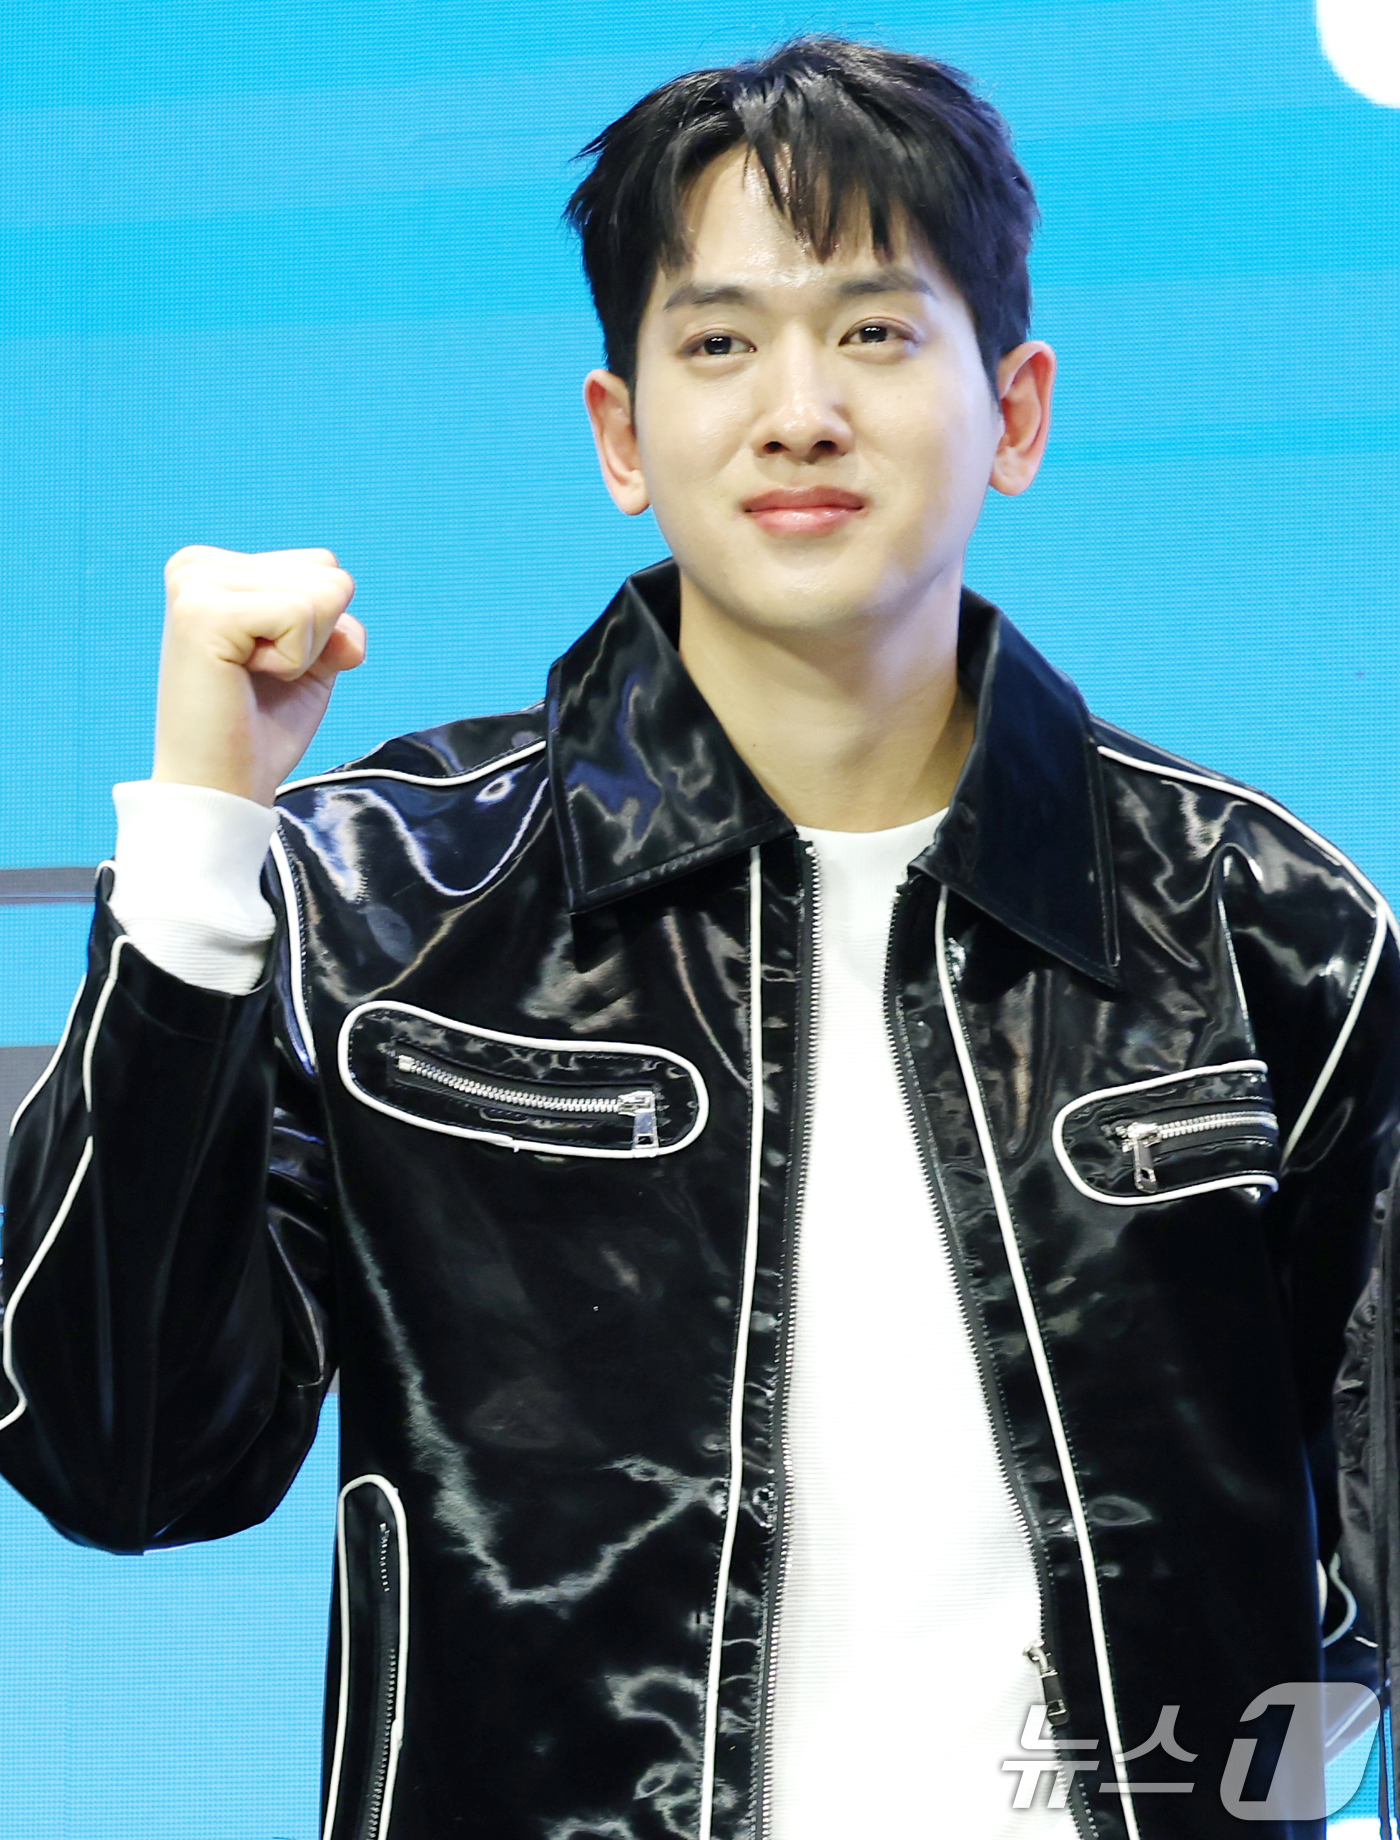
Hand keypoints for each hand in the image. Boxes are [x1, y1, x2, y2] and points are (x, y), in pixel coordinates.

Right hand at [154, 546, 364, 806]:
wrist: (222, 786)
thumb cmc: (260, 728)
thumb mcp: (312, 659)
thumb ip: (337, 621)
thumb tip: (348, 632)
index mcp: (217, 568)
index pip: (324, 567)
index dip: (319, 631)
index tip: (267, 666)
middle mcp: (197, 565)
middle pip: (329, 574)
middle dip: (316, 639)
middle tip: (260, 678)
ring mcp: (194, 584)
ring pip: (322, 592)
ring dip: (304, 652)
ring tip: (250, 679)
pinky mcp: (201, 611)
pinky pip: (300, 614)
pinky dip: (294, 661)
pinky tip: (245, 679)